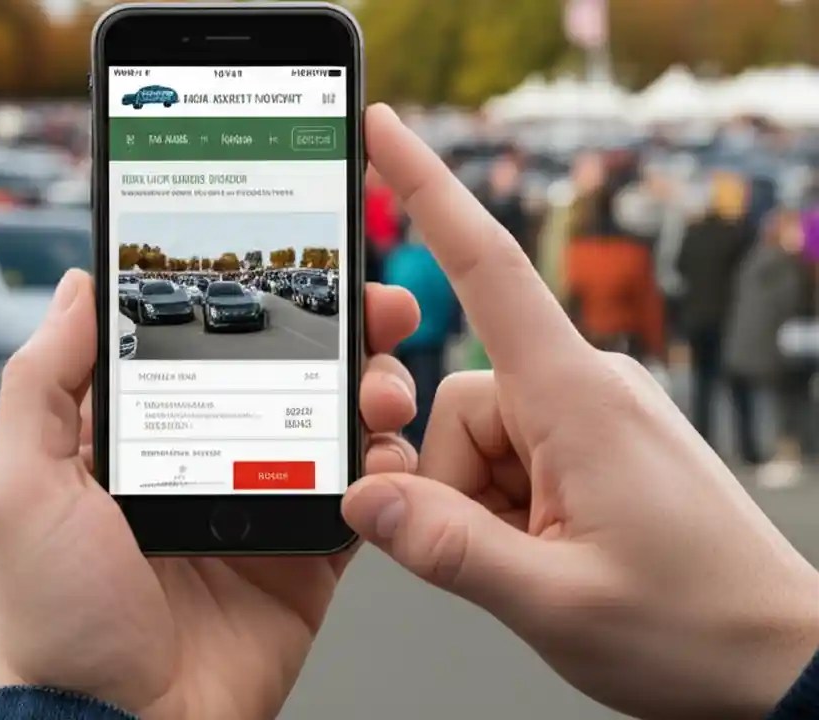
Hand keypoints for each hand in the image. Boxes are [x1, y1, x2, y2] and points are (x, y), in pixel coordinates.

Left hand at [0, 272, 420, 718]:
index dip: (242, 299)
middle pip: (280, 373)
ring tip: (379, 385)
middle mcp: (200, 461)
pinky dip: (386, 468)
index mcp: (134, 438)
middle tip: (372, 306)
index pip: (195, 343)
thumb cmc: (57, 620)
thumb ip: (42, 381)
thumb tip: (75, 289)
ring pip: (330, 423)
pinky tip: (386, 450)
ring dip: (369, 389)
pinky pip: (359, 498)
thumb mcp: (22, 485)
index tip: (287, 261)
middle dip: (334, 331)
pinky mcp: (303, 557)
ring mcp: (256, 507)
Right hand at [343, 104, 818, 719]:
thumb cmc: (692, 625)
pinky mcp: (593, 445)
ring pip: (475, 437)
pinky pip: (508, 456)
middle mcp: (584, 388)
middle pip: (453, 400)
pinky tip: (543, 551)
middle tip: (497, 546)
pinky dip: (500, 506)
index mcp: (576, 398)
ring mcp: (591, 416)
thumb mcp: (552, 600)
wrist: (776, 657)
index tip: (382, 130)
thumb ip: (444, 545)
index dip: (425, 189)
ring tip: (537, 561)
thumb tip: (363, 495)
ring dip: (477, 503)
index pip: (485, 268)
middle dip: (447, 480)